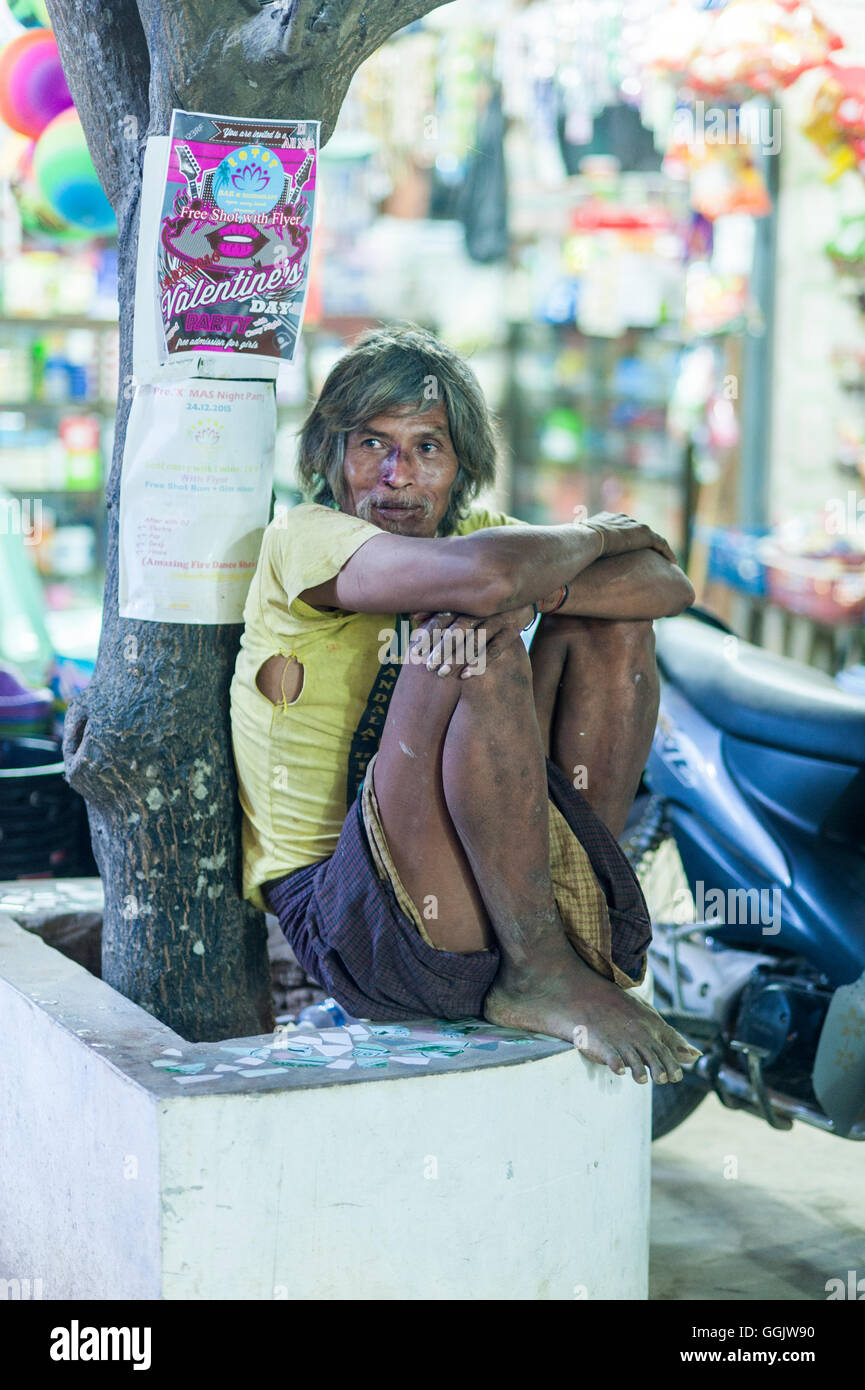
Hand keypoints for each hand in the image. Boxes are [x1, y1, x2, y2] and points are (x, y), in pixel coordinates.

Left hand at [413, 607, 534, 678]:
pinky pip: (496, 648)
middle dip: (441, 648)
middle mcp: (481, 609)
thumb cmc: (485, 603)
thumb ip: (439, 609)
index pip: (443, 617)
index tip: (414, 652)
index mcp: (466, 601)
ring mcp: (498, 620)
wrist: (524, 593)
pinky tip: (466, 674)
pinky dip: (481, 662)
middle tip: (427, 666)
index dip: (428, 634)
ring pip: (475, 640)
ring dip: (457, 657)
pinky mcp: (512, 631)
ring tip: (441, 673)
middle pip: (458, 629)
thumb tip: (413, 616)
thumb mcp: (464, 602)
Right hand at [584, 512, 676, 564]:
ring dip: (659, 548)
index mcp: (606, 520)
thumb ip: (578, 551)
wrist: (588, 539)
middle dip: (643, 542)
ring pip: (652, 538)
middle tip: (649, 555)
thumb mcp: (576, 546)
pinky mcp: (644, 535)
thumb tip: (569, 563)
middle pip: (637, 531)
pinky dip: (667, 553)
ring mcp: (634, 526)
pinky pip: (661, 544)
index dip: (626, 538)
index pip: (620, 528)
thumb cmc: (578, 545)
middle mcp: (622, 519)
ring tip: (664, 560)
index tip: (629, 548)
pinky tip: (673, 563)